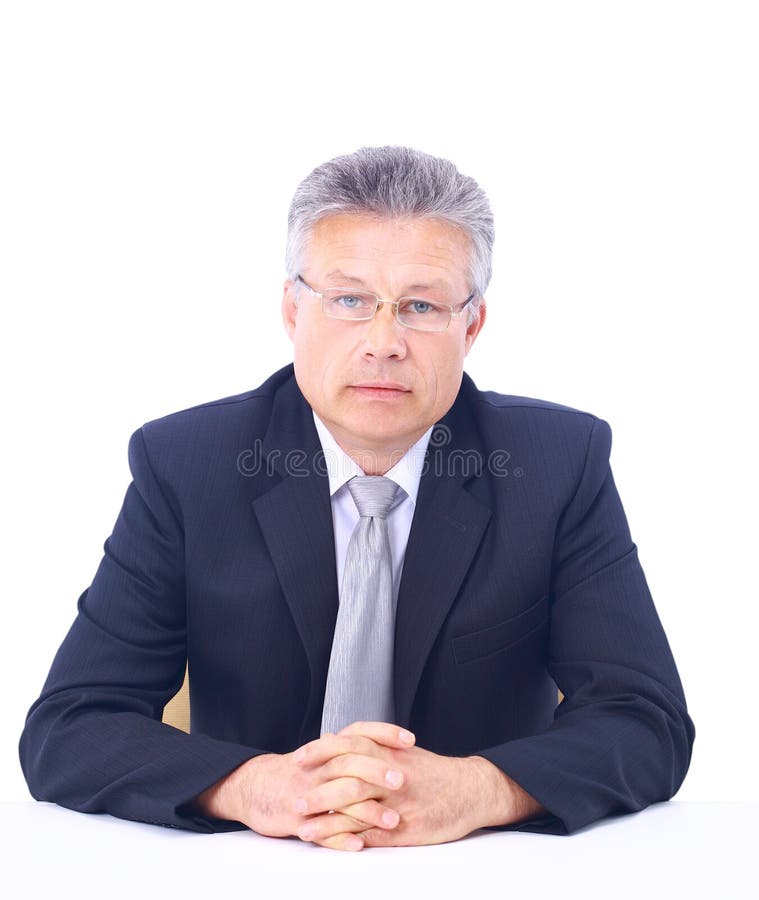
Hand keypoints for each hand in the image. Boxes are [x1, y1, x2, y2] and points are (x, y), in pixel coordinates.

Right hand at [193, 723, 415, 850]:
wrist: (255, 787)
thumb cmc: (298, 772)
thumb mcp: (323, 753)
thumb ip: (351, 747)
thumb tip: (387, 741)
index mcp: (328, 749)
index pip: (359, 732)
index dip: (384, 733)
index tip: (410, 740)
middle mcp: (318, 767)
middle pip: (350, 762)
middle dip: (377, 771)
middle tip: (402, 780)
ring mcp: (307, 793)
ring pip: (339, 798)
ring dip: (368, 811)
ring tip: (392, 820)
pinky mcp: (296, 819)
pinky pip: (322, 831)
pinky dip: (341, 838)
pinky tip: (360, 844)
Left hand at [296, 721, 545, 848]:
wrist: (471, 789)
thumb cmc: (433, 771)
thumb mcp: (401, 751)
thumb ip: (368, 745)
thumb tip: (332, 738)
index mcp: (389, 753)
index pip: (349, 745)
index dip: (322, 751)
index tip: (298, 757)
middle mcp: (391, 776)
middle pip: (348, 778)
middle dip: (318, 789)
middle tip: (294, 796)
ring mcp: (398, 803)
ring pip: (358, 810)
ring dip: (327, 820)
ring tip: (303, 829)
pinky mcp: (407, 828)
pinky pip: (374, 835)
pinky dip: (351, 840)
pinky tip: (333, 846)